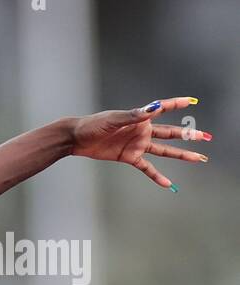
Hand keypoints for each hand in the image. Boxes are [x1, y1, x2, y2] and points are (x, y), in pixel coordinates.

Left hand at [71, 97, 209, 189]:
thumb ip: (134, 115)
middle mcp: (142, 131)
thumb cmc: (93, 125)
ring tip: (198, 158)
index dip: (176, 104)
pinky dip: (157, 176)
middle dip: (188, 135)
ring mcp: (137, 145)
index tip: (191, 100)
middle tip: (205, 137)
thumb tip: (153, 108)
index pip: (162, 109)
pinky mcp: (129, 157)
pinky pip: (147, 168)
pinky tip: (168, 184)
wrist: (77, 139)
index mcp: (140, 118)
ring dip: (181, 154)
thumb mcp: (113, 119)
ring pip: (164, 150)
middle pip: (170, 133)